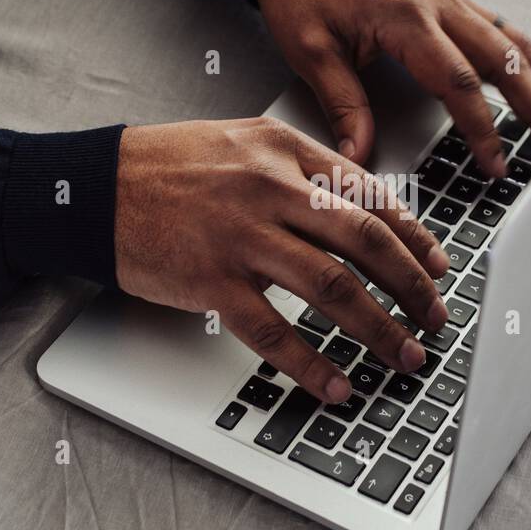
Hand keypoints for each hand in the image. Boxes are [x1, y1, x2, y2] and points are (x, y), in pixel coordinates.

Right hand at [114, 118, 450, 403]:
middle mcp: (271, 189)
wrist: (92, 187)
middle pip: (367, 241)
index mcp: (284, 150)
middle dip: (413, 287)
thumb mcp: (243, 142)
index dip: (415, 238)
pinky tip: (338, 387)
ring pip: (334, 288)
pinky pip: (275, 333)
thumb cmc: (167, 166)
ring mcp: (242, 236)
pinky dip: (313, 366)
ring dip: (380, 329)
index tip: (439, 267)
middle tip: (436, 318)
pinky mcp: (212, 281)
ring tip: (404, 356)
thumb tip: (364, 210)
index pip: (370, 195)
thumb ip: (302, 169)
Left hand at [249, 0, 530, 176]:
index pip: (459, 82)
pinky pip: (502, 31)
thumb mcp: (310, 52)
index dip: (482, 129)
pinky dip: (528, 62)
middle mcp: (438, 2)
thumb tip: (361, 157)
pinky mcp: (451, 0)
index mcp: (405, 17)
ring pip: (514, 42)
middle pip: (506, 60)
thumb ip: (343, 106)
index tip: (495, 165)